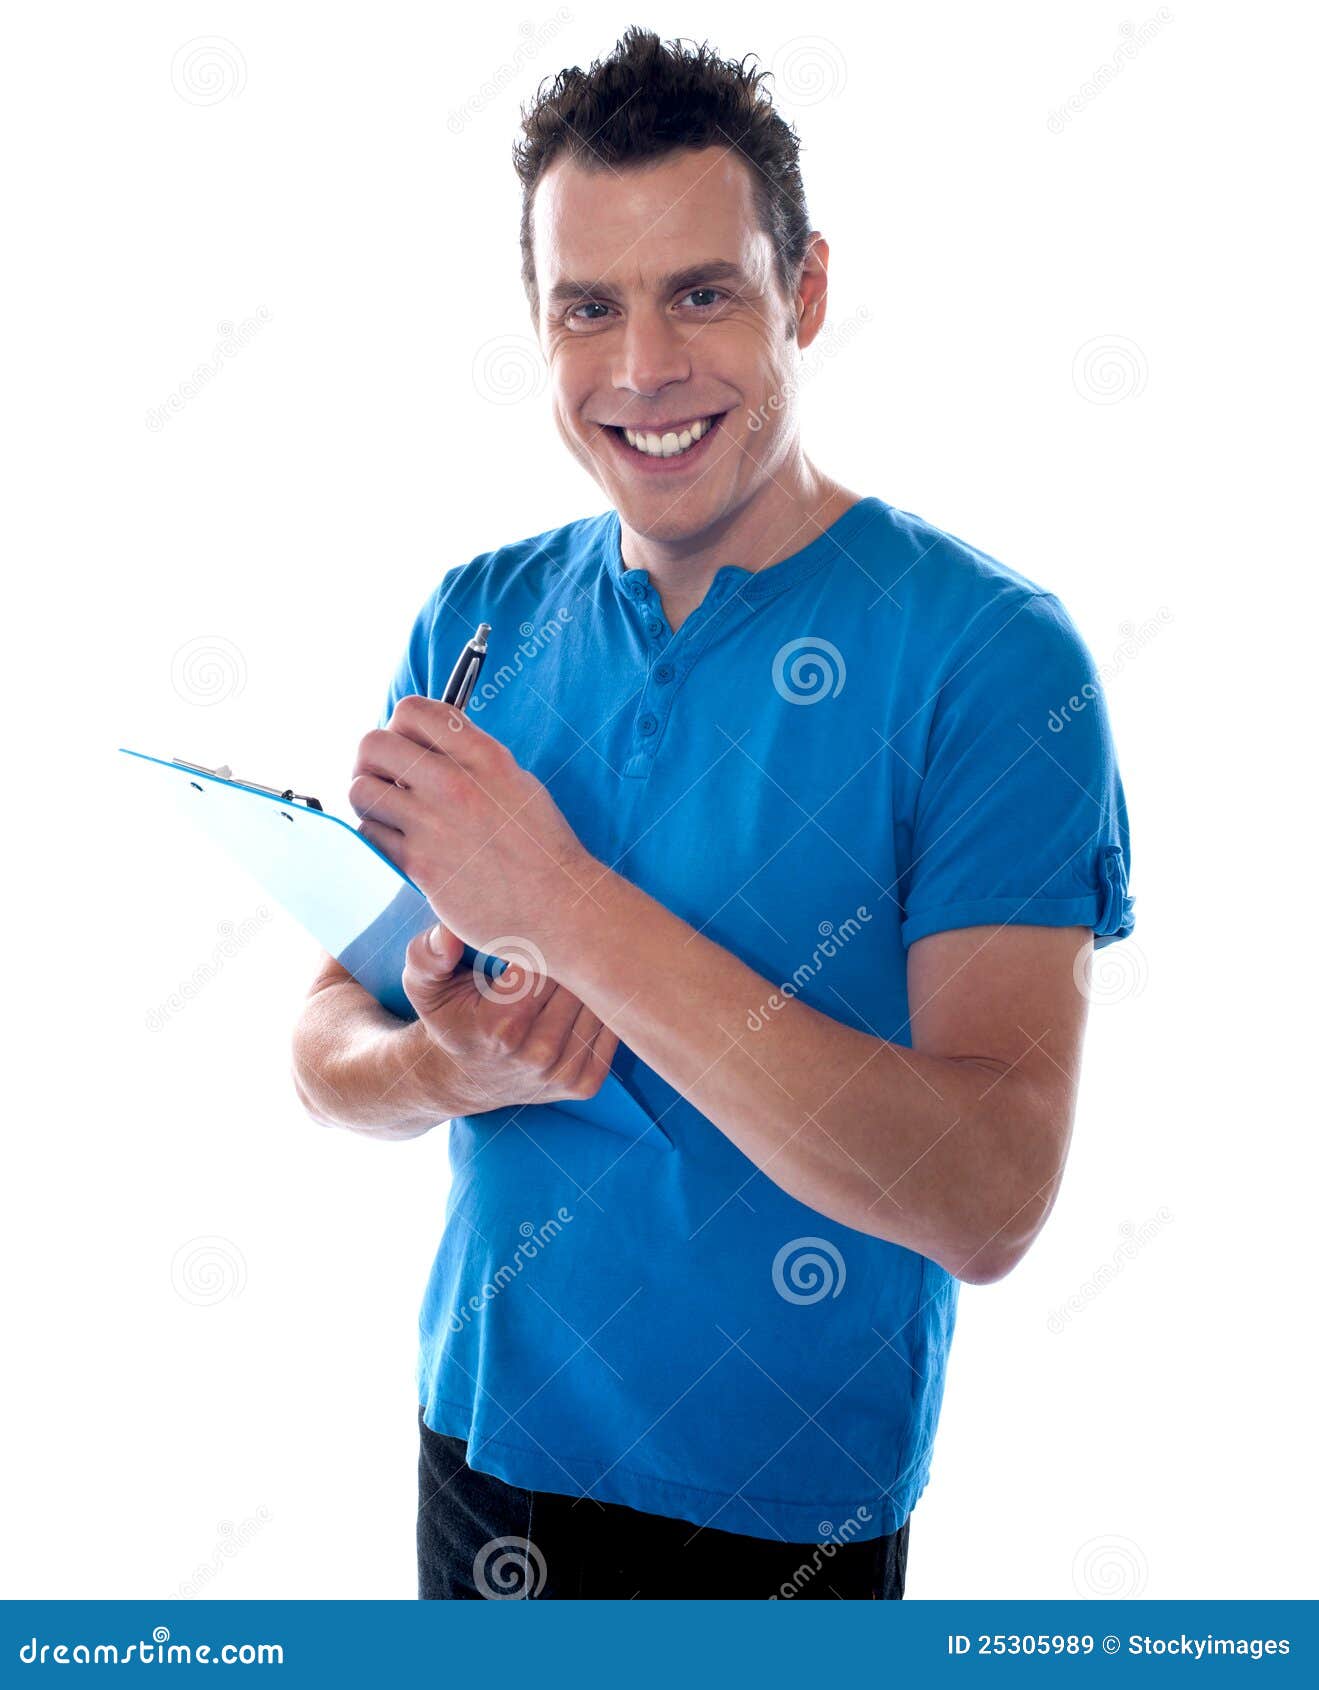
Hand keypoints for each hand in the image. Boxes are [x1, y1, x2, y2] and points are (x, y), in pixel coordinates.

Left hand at [350, 696, 598, 956]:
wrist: (557, 905)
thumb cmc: (542, 848)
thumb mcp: (517, 782)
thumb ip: (473, 758)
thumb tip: (432, 747)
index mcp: (483, 755)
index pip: (410, 712)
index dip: (398, 728)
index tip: (406, 748)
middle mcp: (454, 782)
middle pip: (372, 745)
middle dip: (371, 761)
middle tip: (384, 780)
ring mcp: (433, 823)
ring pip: (361, 790)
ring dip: (369, 800)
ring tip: (388, 814)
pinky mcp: (420, 864)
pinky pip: (371, 835)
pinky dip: (377, 837)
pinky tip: (397, 844)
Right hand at [401, 921, 619, 1111]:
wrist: (462, 1079)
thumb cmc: (450, 1019)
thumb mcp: (425, 987)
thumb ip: (427, 955)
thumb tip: (448, 933)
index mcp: (500, 1025)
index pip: (547, 963)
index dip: (548, 938)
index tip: (543, 921)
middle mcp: (536, 1054)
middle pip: (577, 982)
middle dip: (573, 955)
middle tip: (569, 932)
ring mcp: (563, 1073)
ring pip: (599, 1005)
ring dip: (594, 981)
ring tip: (580, 961)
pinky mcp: (584, 1085)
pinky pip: (612, 1033)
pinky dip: (604, 1010)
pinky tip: (586, 996)